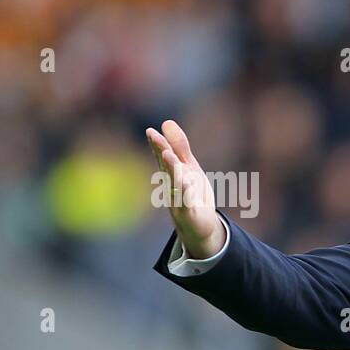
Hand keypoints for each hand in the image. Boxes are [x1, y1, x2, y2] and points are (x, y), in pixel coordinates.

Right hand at [146, 119, 224, 258]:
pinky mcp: (189, 213)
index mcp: (172, 173)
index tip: (151, 131)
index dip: (157, 143)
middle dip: (160, 150)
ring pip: (175, 182)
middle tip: (153, 135)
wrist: (199, 227)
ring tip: (168, 154)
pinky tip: (187, 181)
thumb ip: (180, 147)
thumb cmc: (192, 194)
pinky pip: (187, 202)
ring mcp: (178, 199)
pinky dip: (186, 192)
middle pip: (166, 166)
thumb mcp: (189, 168)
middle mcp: (171, 185)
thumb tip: (166, 122)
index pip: (162, 156)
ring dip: (171, 168)